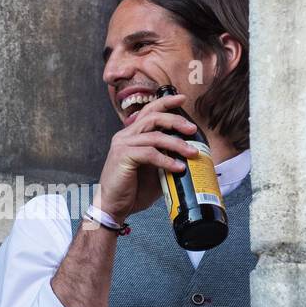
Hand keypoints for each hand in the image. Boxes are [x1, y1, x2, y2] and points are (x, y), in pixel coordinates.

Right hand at [93, 94, 200, 220]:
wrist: (113, 207)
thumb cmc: (132, 190)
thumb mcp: (154, 171)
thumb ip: (166, 158)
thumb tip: (189, 155)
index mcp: (131, 135)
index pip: (148, 111)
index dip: (165, 102)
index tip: (182, 99)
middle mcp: (125, 136)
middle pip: (153, 117)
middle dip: (176, 120)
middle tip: (192, 129)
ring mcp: (122, 145)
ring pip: (154, 135)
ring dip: (176, 143)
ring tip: (191, 152)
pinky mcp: (123, 156)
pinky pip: (150, 153)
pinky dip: (167, 160)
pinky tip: (178, 167)